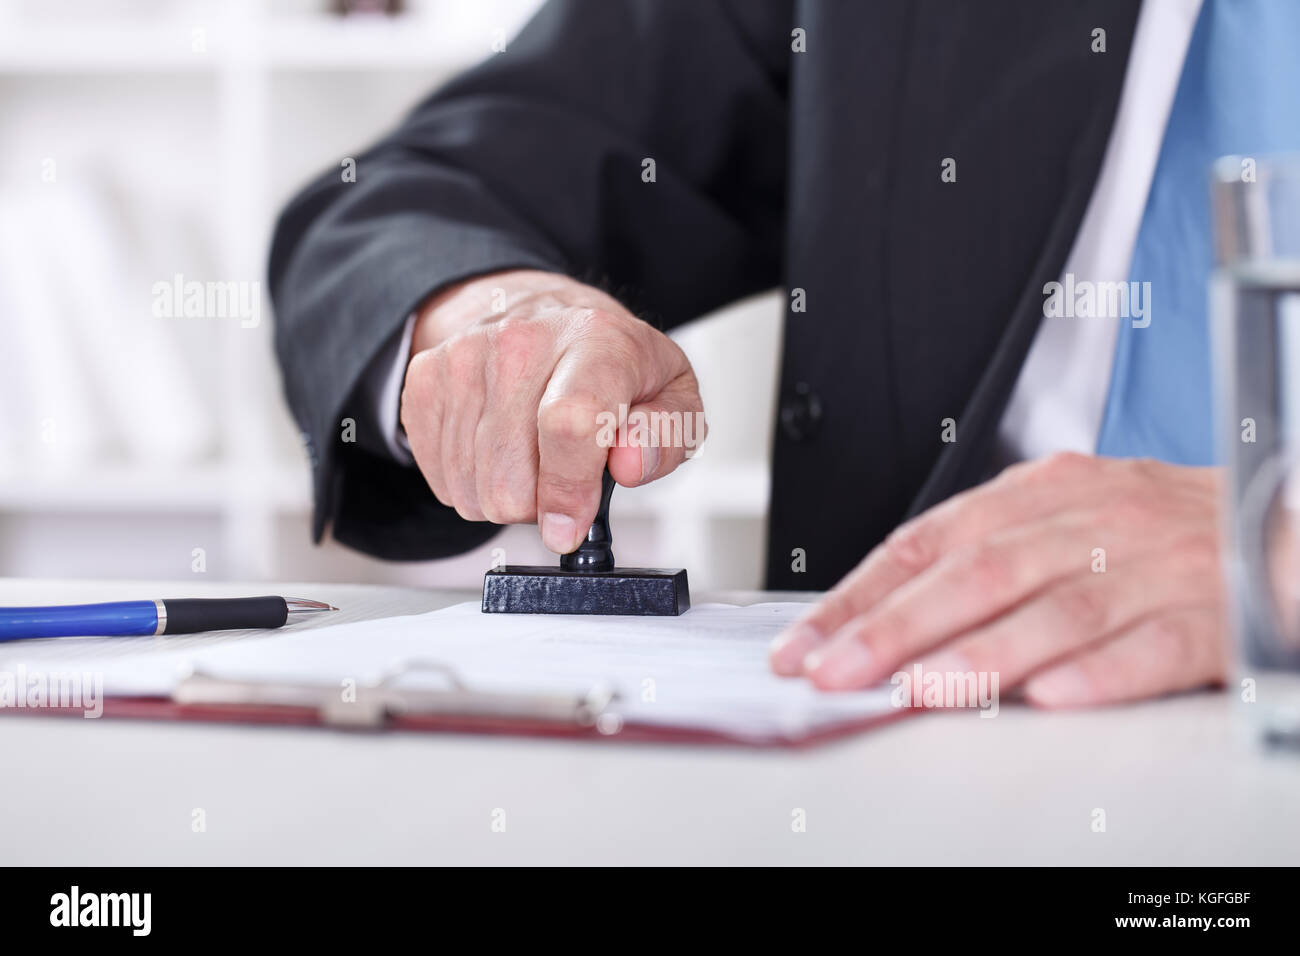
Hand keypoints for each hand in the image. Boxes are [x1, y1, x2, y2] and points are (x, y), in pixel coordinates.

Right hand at [400, 269, 704, 553]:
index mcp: (596, 341)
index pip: (569, 424)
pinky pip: (443, 480)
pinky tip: (499, 448)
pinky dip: (474, 482)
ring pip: (475, 489)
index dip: (568, 490)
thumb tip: (629, 463)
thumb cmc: (610, 363)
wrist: (541, 312)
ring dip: (507, 494)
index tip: (569, 527)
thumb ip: (664, 436)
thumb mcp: (671, 394)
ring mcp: (465, 359)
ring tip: (533, 454)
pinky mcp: (425, 381)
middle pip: (512, 480)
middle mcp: (523, 341)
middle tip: (564, 471)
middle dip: (542, 502)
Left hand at [769, 453, 1228, 707]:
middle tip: (834, 673)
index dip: (860, 596)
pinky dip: (1102, 672)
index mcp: (1043, 494)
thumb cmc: (1159, 530)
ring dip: (981, 654)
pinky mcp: (1218, 616)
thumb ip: (985, 558)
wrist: (1283, 521)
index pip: (929, 542)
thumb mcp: (1065, 519)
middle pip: (981, 573)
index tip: (803, 645)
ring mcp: (1157, 566)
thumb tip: (884, 617)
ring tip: (918, 689)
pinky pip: (1155, 645)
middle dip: (896, 628)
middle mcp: (1094, 520)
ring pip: (1057, 609)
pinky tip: (1052, 696)